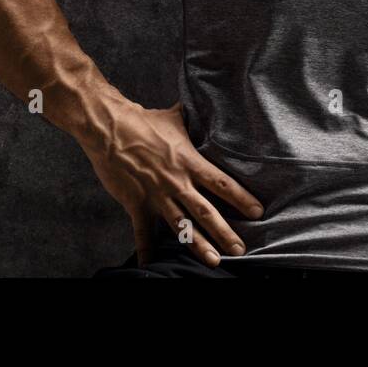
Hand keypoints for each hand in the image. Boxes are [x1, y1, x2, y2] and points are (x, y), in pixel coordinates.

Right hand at [81, 97, 264, 267]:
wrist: (110, 128)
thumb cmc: (144, 121)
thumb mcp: (175, 117)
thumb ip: (192, 119)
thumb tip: (205, 104)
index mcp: (189, 162)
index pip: (221, 183)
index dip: (241, 197)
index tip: (257, 211)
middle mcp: (176, 182)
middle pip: (205, 211)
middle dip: (224, 232)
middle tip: (240, 250)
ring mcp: (156, 195)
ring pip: (181, 226)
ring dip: (198, 245)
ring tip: (214, 260)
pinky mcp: (136, 203)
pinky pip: (143, 232)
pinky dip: (146, 249)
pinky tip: (150, 264)